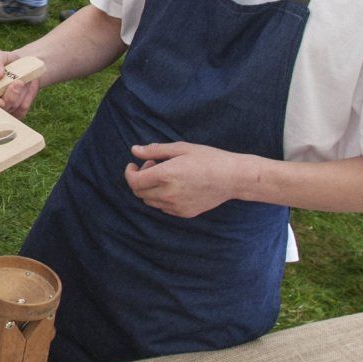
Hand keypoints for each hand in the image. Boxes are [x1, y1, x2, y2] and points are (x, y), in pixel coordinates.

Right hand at [0, 48, 40, 116]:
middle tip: (18, 83)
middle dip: (9, 98)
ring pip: (10, 109)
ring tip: (21, 81)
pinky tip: (27, 88)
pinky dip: (27, 99)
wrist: (23, 67)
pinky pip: (21, 111)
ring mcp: (1, 109)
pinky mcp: (14, 113)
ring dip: (19, 94)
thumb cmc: (6, 61)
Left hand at [125, 142, 240, 217]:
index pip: (134, 181)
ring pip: (150, 202)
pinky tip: (176, 186)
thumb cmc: (208, 158)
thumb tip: (134, 150)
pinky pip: (164, 208)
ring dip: (150, 189)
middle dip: (140, 179)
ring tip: (166, 175)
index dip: (130, 173)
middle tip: (153, 165)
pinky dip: (162, 197)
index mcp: (165, 175)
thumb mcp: (181, 148)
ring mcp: (176, 206)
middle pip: (139, 193)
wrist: (232, 178)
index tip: (134, 165)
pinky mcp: (184, 213)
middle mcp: (168, 194)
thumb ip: (155, 150)